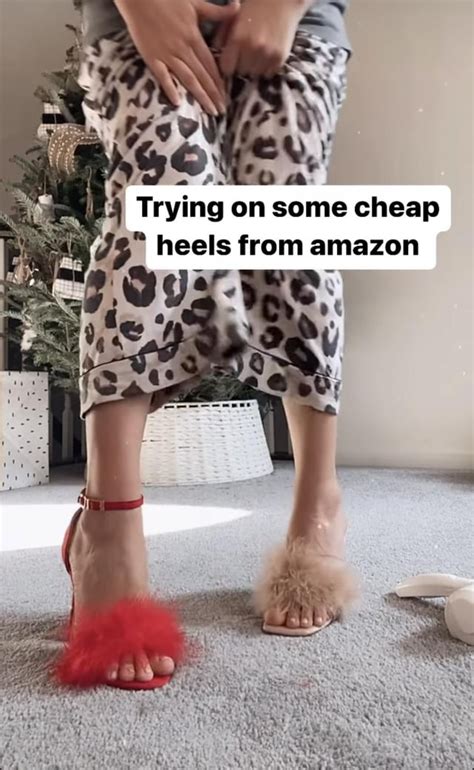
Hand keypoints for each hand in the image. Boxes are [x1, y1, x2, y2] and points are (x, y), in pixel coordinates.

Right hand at [114, 0, 238, 113]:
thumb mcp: (196, 3)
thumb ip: (217, 11)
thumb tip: (238, 7)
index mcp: (194, 37)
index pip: (211, 64)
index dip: (219, 81)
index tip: (226, 96)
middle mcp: (183, 49)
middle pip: (202, 76)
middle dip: (213, 94)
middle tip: (221, 111)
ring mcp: (167, 54)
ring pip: (188, 79)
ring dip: (200, 96)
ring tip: (209, 111)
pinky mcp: (151, 57)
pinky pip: (162, 76)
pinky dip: (170, 89)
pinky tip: (178, 103)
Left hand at [216, 0, 305, 77]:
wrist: (282, 0)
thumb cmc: (254, 6)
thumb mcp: (233, 17)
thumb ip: (221, 36)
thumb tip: (215, 54)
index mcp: (238, 38)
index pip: (226, 68)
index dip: (227, 65)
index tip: (230, 61)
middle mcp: (253, 49)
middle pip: (241, 72)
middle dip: (241, 65)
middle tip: (246, 53)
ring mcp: (268, 54)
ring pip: (255, 74)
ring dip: (254, 67)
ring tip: (257, 53)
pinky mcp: (280, 58)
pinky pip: (268, 73)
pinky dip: (266, 67)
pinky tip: (266, 54)